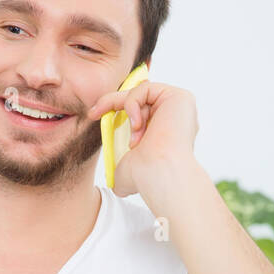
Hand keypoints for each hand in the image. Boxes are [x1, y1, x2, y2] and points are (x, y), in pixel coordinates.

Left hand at [87, 82, 198, 198]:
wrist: (157, 174)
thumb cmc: (144, 177)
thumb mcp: (126, 167)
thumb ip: (124, 165)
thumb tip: (117, 185)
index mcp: (167, 130)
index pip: (139, 109)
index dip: (116, 108)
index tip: (94, 115)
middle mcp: (176, 116)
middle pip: (138, 98)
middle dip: (113, 103)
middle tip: (94, 112)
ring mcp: (179, 106)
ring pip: (140, 93)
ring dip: (128, 111)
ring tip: (133, 135)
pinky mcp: (179, 97)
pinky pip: (145, 88)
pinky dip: (133, 104)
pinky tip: (137, 126)